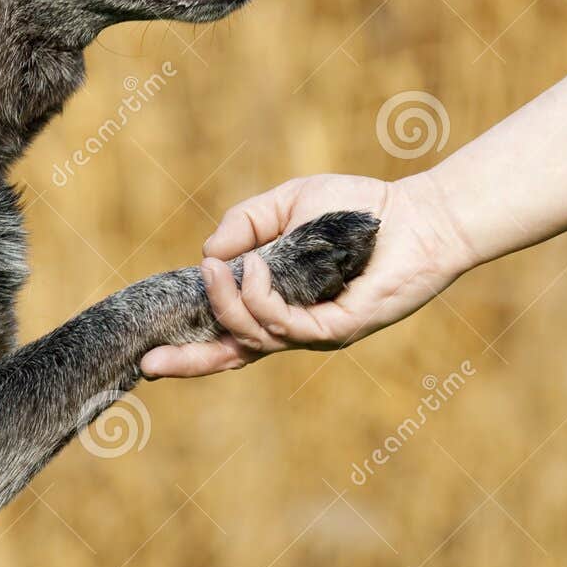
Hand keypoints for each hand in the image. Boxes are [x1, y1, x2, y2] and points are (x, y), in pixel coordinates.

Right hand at [140, 170, 468, 377]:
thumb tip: (207, 254)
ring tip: (216, 269)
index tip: (150, 351)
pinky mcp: (339, 330)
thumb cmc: (356, 207)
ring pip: (254, 336)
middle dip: (190, 362)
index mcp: (278, 301)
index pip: (229, 331)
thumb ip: (245, 223)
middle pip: (234, 354)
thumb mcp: (287, 204)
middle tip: (151, 361)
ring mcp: (316, 332)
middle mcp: (294, 325)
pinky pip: (287, 325)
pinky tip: (255, 269)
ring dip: (228, 304)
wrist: (417, 214)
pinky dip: (262, 300)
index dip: (191, 344)